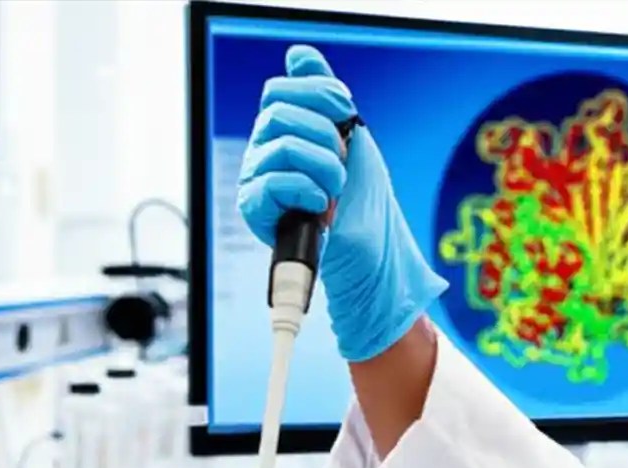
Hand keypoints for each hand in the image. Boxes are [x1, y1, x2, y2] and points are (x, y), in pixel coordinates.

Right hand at [237, 44, 446, 361]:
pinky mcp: (255, 210)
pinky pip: (273, 181)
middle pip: (278, 112)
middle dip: (326, 136)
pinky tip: (321, 207)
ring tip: (334, 192)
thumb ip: (324, 93)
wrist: (372, 253)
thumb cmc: (362, 199)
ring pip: (282, 144)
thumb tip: (299, 53)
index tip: (347, 120)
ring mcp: (257, 179)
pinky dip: (309, 192)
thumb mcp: (350, 136)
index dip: (320, 98)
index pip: (281, 88)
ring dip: (325, 168)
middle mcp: (264, 150)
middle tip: (342, 167)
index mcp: (284, 129)